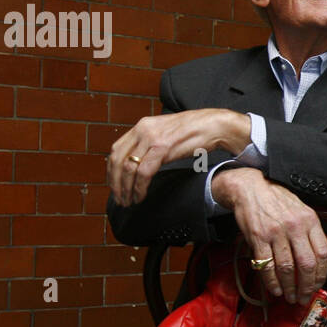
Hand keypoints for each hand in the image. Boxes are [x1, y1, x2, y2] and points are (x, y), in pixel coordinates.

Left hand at [109, 109, 250, 206]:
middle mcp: (143, 129)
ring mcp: (152, 138)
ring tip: (129, 200)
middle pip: (118, 159)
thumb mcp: (165, 134)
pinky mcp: (163, 147)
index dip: (112, 171)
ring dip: (126, 188)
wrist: (214, 125)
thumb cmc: (195, 131)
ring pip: (129, 167)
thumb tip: (140, 163)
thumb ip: (150, 145)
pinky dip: (139, 187)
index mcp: (142, 126)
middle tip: (119, 198)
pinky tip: (141, 195)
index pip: (116, 150)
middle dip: (115, 183)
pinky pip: (144, 172)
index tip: (114, 185)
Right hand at [211, 169, 326, 302]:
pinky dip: (272, 282)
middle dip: (306, 287)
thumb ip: (311, 233)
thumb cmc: (278, 201)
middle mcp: (295, 227)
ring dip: (289, 288)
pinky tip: (276, 289)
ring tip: (290, 296)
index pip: (323, 254)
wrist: (251, 188)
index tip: (317, 285)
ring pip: (287, 269)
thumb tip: (317, 263)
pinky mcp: (258, 238)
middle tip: (303, 298)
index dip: (322, 275)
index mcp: (310, 220)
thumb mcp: (302, 211)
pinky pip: (267, 266)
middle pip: (307, 265)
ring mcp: (276, 233)